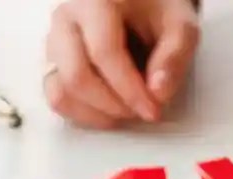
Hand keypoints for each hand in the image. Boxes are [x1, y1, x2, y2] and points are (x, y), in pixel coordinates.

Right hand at [45, 0, 199, 127]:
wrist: (139, 3)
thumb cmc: (156, 10)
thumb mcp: (179, 26)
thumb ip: (174, 57)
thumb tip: (157, 94)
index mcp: (96, 2)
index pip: (104, 53)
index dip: (129, 90)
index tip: (152, 109)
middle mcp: (67, 19)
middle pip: (77, 77)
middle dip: (113, 105)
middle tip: (141, 111)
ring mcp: (55, 42)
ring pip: (61, 92)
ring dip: (97, 113)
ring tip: (127, 110)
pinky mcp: (53, 63)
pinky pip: (57, 98)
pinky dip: (83, 114)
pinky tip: (110, 111)